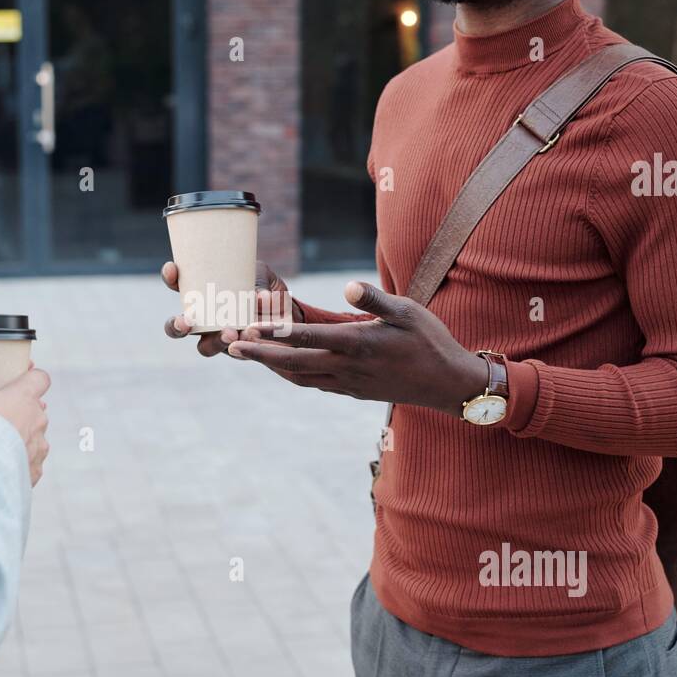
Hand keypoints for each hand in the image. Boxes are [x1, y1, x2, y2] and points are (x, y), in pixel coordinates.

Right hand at [0, 361, 50, 486]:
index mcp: (22, 397)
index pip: (40, 378)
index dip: (31, 379)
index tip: (19, 381)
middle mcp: (37, 420)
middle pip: (36, 410)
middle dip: (22, 412)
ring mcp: (39, 447)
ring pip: (36, 438)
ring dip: (23, 439)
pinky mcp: (35, 471)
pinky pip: (32, 464)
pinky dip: (20, 464)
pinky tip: (1, 467)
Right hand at [161, 259, 302, 356]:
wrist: (287, 311)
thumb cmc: (264, 286)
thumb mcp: (262, 274)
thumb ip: (259, 281)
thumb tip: (258, 297)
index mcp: (202, 295)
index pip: (178, 285)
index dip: (170, 277)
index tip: (173, 269)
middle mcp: (204, 320)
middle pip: (176, 328)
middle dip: (177, 325)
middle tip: (187, 320)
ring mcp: (219, 337)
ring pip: (205, 347)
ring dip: (214, 341)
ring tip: (230, 332)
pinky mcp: (239, 351)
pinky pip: (236, 352)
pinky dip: (243, 344)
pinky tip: (252, 336)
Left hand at [226, 281, 488, 414]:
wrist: (447, 384)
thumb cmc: (430, 341)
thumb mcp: (408, 311)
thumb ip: (374, 299)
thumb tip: (347, 286)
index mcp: (358, 344)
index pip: (308, 338)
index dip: (276, 332)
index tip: (249, 327)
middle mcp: (348, 367)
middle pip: (292, 362)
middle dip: (259, 353)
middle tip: (229, 344)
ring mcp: (348, 383)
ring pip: (299, 377)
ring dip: (270, 365)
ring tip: (244, 354)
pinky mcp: (352, 391)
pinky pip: (313, 384)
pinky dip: (291, 375)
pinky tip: (279, 367)